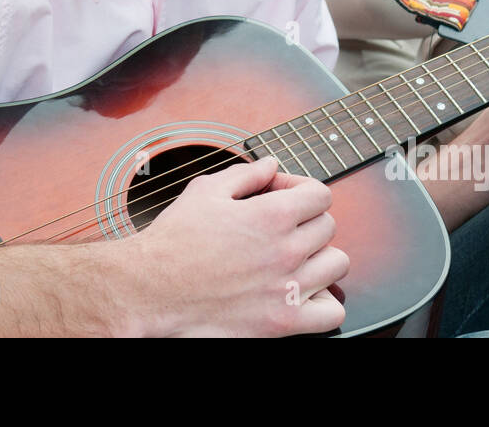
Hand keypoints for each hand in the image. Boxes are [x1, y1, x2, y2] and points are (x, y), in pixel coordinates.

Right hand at [132, 156, 347, 336]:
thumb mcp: (205, 191)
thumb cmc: (173, 241)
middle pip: (328, 226)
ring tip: (292, 258)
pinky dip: (322, 302)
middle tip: (278, 227)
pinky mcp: (283, 323)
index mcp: (272, 215)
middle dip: (306, 220)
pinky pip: (332, 312)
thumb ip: (245, 174)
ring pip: (336, 263)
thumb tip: (272, 165)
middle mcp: (287, 251)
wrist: (151, 291)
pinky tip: (299, 292)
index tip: (282, 197)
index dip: (301, 190)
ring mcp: (289, 290)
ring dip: (318, 257)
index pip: (321, 194)